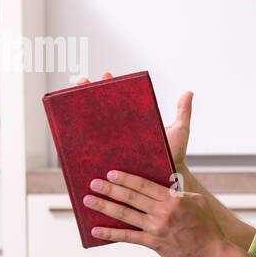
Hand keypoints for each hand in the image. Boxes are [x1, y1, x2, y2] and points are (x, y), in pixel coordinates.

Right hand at [74, 71, 193, 168]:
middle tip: (82, 82)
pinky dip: (74, 142)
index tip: (106, 75)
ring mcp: (110, 145)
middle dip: (88, 94)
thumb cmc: (172, 156)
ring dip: (78, 114)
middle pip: (100, 109)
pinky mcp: (104, 160)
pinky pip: (86, 150)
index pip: (118, 98)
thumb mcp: (179, 132)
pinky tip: (66, 132)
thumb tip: (189, 92)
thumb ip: (183, 112)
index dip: (110, 85)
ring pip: (90, 127)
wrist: (166, 181)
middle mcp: (119, 131)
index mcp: (134, 121)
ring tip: (70, 102)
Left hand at [84, 170, 228, 256]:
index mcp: (173, 200)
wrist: (209, 254)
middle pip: (131, 197)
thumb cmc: (207, 227)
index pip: (144, 185)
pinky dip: (110, 233)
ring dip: (104, 206)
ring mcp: (156, 228)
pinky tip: (96, 230)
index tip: (111, 173)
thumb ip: (180, 193)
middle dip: (110, 189)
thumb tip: (167, 184)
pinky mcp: (153, 243)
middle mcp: (162, 212)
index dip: (126, 179)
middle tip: (93, 183)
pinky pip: (127, 236)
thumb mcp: (198, 203)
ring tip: (89, 200)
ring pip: (125, 214)